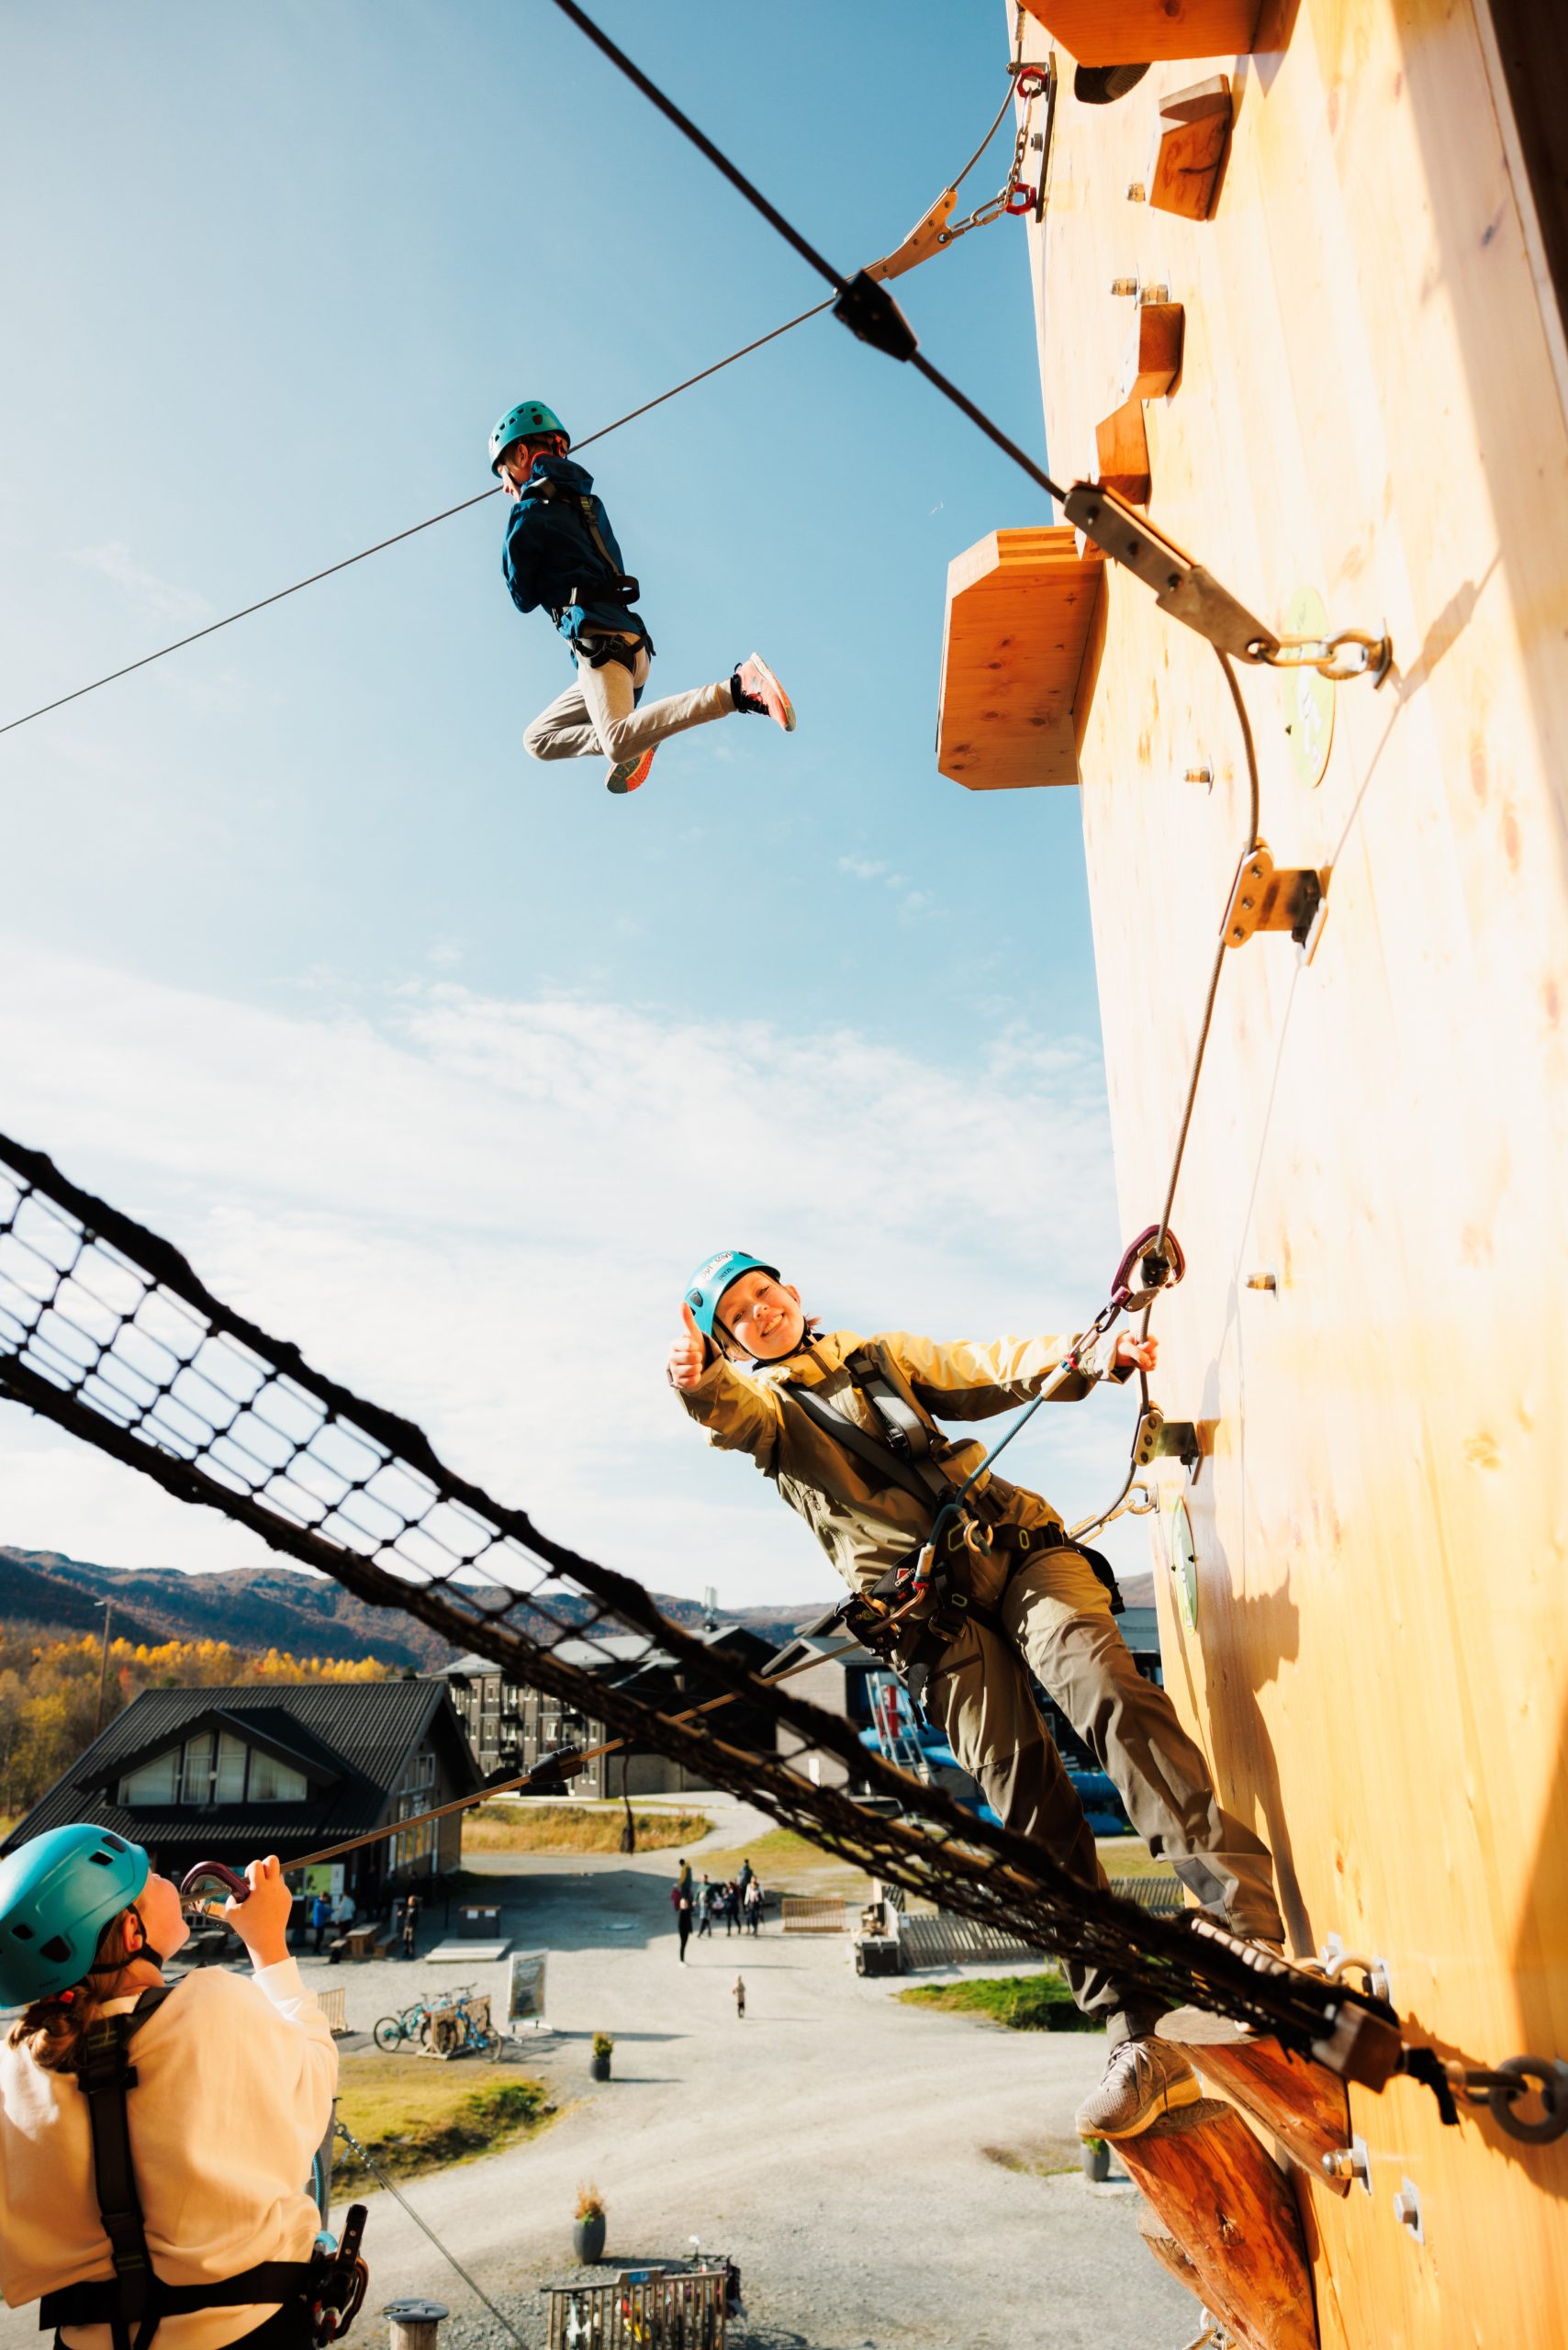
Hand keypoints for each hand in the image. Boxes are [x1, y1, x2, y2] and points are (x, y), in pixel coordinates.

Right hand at [226, 1853, 292, 1968]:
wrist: (267, 1942)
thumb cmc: (248, 1928)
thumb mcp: (231, 1913)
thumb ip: (231, 1897)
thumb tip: (236, 1890)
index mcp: (261, 1888)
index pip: (257, 1864)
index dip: (250, 1869)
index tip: (247, 1880)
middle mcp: (274, 1887)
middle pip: (273, 1860)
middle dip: (264, 1865)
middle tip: (258, 1879)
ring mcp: (283, 1892)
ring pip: (278, 1874)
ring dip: (269, 1879)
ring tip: (261, 1895)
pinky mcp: (288, 1898)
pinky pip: (280, 1887)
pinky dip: (273, 1891)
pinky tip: (266, 1905)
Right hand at [667, 1301, 709, 1389]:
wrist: (696, 1364)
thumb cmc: (694, 1346)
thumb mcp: (693, 1333)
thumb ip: (688, 1319)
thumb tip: (682, 1302)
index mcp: (674, 1345)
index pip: (689, 1346)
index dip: (696, 1346)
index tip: (695, 1346)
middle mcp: (672, 1358)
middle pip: (693, 1358)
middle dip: (699, 1357)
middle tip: (696, 1356)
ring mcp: (675, 1371)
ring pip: (693, 1370)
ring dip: (699, 1367)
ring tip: (696, 1364)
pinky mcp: (679, 1383)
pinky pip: (692, 1382)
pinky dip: (697, 1378)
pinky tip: (695, 1374)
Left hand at [1115, 1332, 1158, 1373]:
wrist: (1118, 1354)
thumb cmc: (1121, 1347)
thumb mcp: (1125, 1348)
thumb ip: (1136, 1353)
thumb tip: (1148, 1363)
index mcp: (1144, 1335)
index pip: (1154, 1342)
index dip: (1147, 1348)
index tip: (1137, 1348)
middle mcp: (1150, 1343)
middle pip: (1154, 1354)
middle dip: (1142, 1358)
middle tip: (1132, 1355)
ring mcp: (1151, 1352)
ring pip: (1153, 1361)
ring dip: (1142, 1364)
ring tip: (1134, 1360)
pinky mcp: (1150, 1360)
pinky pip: (1152, 1367)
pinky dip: (1144, 1368)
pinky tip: (1137, 1364)